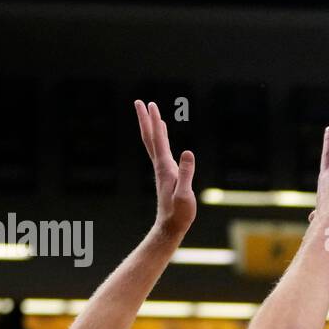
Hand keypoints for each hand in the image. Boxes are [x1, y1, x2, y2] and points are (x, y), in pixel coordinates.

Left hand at [135, 100, 195, 236]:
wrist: (170, 226)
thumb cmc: (179, 213)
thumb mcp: (185, 194)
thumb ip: (186, 173)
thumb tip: (188, 152)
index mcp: (165, 168)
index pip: (158, 139)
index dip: (155, 122)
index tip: (151, 105)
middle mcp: (161, 166)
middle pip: (150, 138)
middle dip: (146, 119)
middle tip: (140, 102)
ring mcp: (162, 170)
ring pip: (154, 144)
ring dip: (152, 127)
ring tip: (151, 113)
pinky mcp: (166, 175)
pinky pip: (161, 151)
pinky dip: (161, 139)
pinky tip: (163, 135)